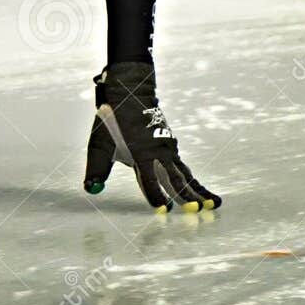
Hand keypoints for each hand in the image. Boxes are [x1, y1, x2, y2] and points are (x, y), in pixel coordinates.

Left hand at [83, 62, 219, 211]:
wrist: (131, 93)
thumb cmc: (111, 122)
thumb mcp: (99, 144)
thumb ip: (96, 168)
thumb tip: (90, 189)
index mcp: (140, 153)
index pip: (149, 179)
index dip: (155, 195)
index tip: (163, 209)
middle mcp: (158, 153)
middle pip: (175, 179)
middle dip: (186, 196)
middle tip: (198, 210)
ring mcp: (168, 149)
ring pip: (186, 174)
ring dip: (200, 190)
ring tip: (215, 204)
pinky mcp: (171, 146)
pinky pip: (184, 167)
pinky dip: (195, 180)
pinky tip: (203, 191)